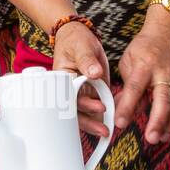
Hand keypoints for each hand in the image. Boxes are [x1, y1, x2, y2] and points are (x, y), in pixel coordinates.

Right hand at [51, 21, 110, 137]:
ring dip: (93, 124)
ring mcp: (80, 92)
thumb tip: (94, 73)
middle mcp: (68, 89)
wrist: (79, 37)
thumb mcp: (82, 47)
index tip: (99, 106)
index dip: (83, 105)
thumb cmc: (76, 40)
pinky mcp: (90, 92)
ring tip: (107, 131)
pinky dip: (99, 117)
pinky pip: (93, 108)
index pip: (69, 96)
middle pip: (74, 111)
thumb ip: (87, 60)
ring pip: (83, 114)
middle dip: (88, 122)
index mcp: (61, 79)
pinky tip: (108, 123)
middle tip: (103, 129)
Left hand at [116, 13, 169, 144]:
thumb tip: (120, 111)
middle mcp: (165, 72)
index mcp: (144, 65)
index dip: (127, 107)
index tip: (120, 123)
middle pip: (164, 99)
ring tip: (162, 138)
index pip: (135, 88)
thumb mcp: (127, 62)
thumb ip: (126, 87)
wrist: (168, 34)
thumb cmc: (144, 49)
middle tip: (150, 138)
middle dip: (158, 121)